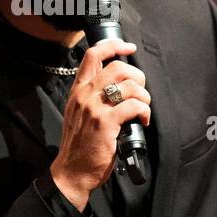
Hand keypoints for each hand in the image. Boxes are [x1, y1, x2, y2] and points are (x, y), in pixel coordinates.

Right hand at [50, 39, 151, 208]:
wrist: (72, 171)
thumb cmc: (80, 145)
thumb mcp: (78, 113)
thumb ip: (92, 95)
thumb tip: (117, 82)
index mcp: (78, 90)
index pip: (93, 54)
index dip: (114, 45)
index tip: (128, 47)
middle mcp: (85, 95)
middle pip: (118, 66)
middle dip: (138, 76)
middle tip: (141, 91)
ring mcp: (94, 108)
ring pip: (130, 85)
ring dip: (144, 96)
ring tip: (143, 109)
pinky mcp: (106, 122)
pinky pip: (134, 105)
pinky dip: (144, 111)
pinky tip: (142, 120)